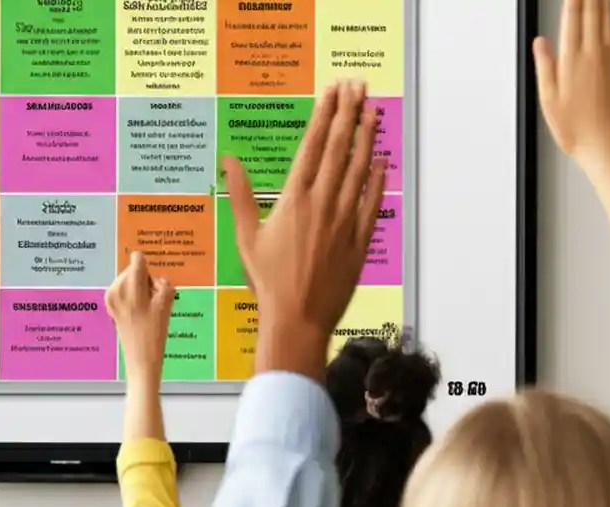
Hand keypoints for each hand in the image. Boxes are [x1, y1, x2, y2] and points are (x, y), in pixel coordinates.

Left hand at [107, 252, 175, 389]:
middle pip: (134, 270)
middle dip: (147, 280)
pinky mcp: (111, 306)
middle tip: (155, 301)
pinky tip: (142, 313)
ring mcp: (111, 298)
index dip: (150, 268)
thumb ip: (163, 284)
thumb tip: (156, 279)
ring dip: (141, 289)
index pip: (138, 259)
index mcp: (128, 285)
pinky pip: (125, 291)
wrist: (141, 359)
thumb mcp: (165, 303)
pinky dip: (135, 297)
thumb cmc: (155, 333)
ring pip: (130, 280)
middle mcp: (115, 289)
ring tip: (149, 309)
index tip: (155, 282)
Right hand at [223, 81, 385, 379]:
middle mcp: (321, 203)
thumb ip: (240, 194)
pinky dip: (377, 177)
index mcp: (292, 200)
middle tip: (356, 86)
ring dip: (367, 137)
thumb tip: (228, 162)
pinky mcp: (359, 239)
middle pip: (339, 148)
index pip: (312, 146)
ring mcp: (344, 220)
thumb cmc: (267, 281)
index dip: (324, 115)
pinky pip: (371, 200)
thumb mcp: (246, 235)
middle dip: (349, 113)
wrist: (297, 318)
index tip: (331, 92)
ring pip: (359, 168)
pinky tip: (381, 158)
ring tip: (372, 110)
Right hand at [534, 0, 609, 237]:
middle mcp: (595, 54)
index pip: (573, 17)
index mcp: (572, 60)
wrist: (609, 143)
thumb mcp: (548, 99)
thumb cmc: (577, 128)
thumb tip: (540, 43)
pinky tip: (609, 20)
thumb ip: (545, 66)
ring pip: (608, 21)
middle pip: (594, 13)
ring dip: (604, 3)